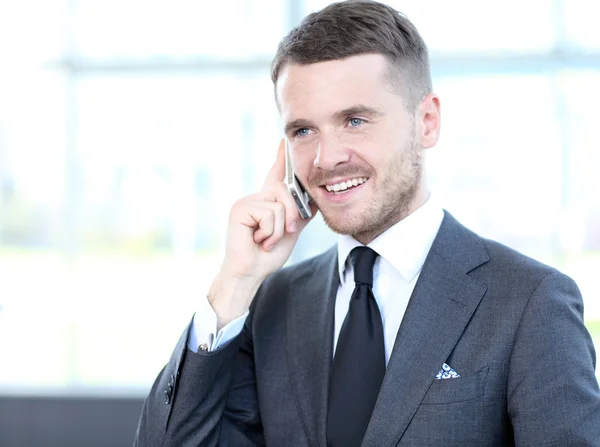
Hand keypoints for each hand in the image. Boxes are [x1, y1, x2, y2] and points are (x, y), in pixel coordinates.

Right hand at [208, 139, 316, 326]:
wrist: (251, 272)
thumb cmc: (267, 255)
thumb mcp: (290, 231)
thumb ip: (300, 215)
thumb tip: (316, 200)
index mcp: (266, 202)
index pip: (275, 175)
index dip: (280, 158)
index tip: (283, 140)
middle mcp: (256, 197)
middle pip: (286, 191)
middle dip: (292, 215)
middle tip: (284, 233)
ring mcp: (246, 201)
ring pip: (279, 205)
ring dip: (279, 229)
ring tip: (265, 240)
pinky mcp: (240, 208)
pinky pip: (270, 213)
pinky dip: (270, 232)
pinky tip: (258, 240)